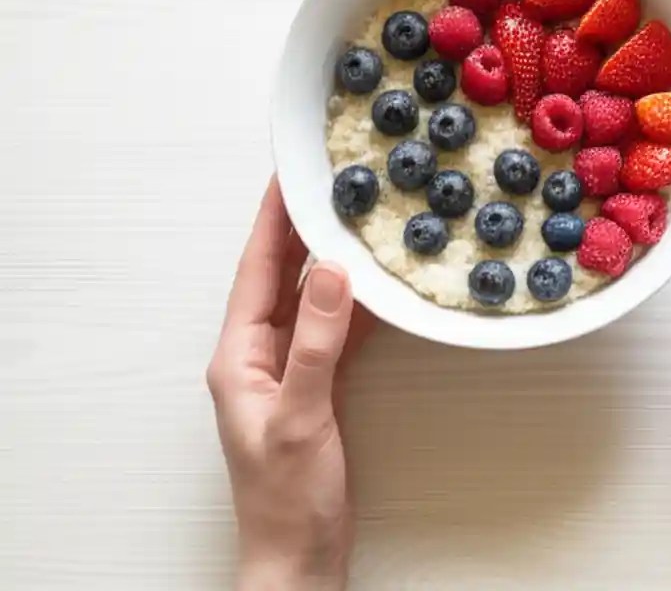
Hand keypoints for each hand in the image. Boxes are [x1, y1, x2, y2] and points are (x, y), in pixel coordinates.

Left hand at [207, 178, 374, 590]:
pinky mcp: (316, 389)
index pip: (254, 272)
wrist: (299, 553)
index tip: (287, 177)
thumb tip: (329, 272)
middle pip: (279, 278)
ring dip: (328, 263)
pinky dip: (353, 306)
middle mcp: (258, 357)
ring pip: (309, 302)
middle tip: (328, 185)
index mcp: (238, 356)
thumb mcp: (299, 414)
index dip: (271, 222)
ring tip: (353, 221)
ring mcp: (288, 372)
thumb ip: (314, 342)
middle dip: (300, 230)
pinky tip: (373, 287)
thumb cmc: (286, 497)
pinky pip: (333, 332)